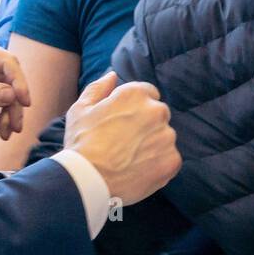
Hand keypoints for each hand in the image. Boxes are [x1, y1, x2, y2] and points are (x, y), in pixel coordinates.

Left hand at [0, 34, 30, 136]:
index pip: (6, 61)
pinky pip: (6, 103)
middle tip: (16, 126)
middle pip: (13, 78)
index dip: (18, 81)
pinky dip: (5, 117)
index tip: (24, 102)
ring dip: (11, 114)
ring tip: (5, 133)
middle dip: (16, 103)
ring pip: (13, 93)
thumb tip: (10, 95)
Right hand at [62, 71, 180, 206]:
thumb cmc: (81, 142)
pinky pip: (170, 159)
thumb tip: (113, 75)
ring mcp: (167, 137)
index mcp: (136, 94)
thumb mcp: (81, 108)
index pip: (148, 93)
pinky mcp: (172, 160)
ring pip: (164, 137)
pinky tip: (138, 169)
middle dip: (145, 125)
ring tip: (130, 158)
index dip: (134, 108)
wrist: (87, 179)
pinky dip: (158, 164)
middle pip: (158, 115)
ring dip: (152, 144)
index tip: (123, 123)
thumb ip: (99, 88)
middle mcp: (156, 111)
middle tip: (124, 142)